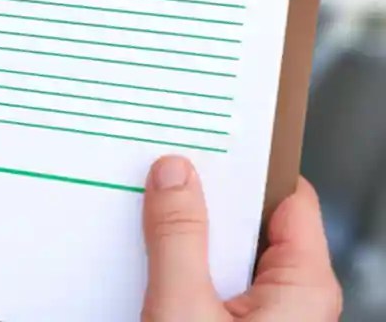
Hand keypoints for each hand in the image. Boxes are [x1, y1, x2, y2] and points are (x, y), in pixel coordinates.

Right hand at [142, 156, 342, 320]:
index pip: (286, 197)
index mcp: (304, 288)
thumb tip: (173, 175)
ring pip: (223, 257)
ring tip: (140, 219)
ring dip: (183, 239)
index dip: (244, 166)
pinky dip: (179, 270)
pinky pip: (210, 286)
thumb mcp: (183, 308)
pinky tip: (144, 264)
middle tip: (156, 175)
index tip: (201, 140)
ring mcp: (265, 318)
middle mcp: (293, 301)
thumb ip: (177, 239)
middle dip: (202, 200)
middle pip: (249, 225)